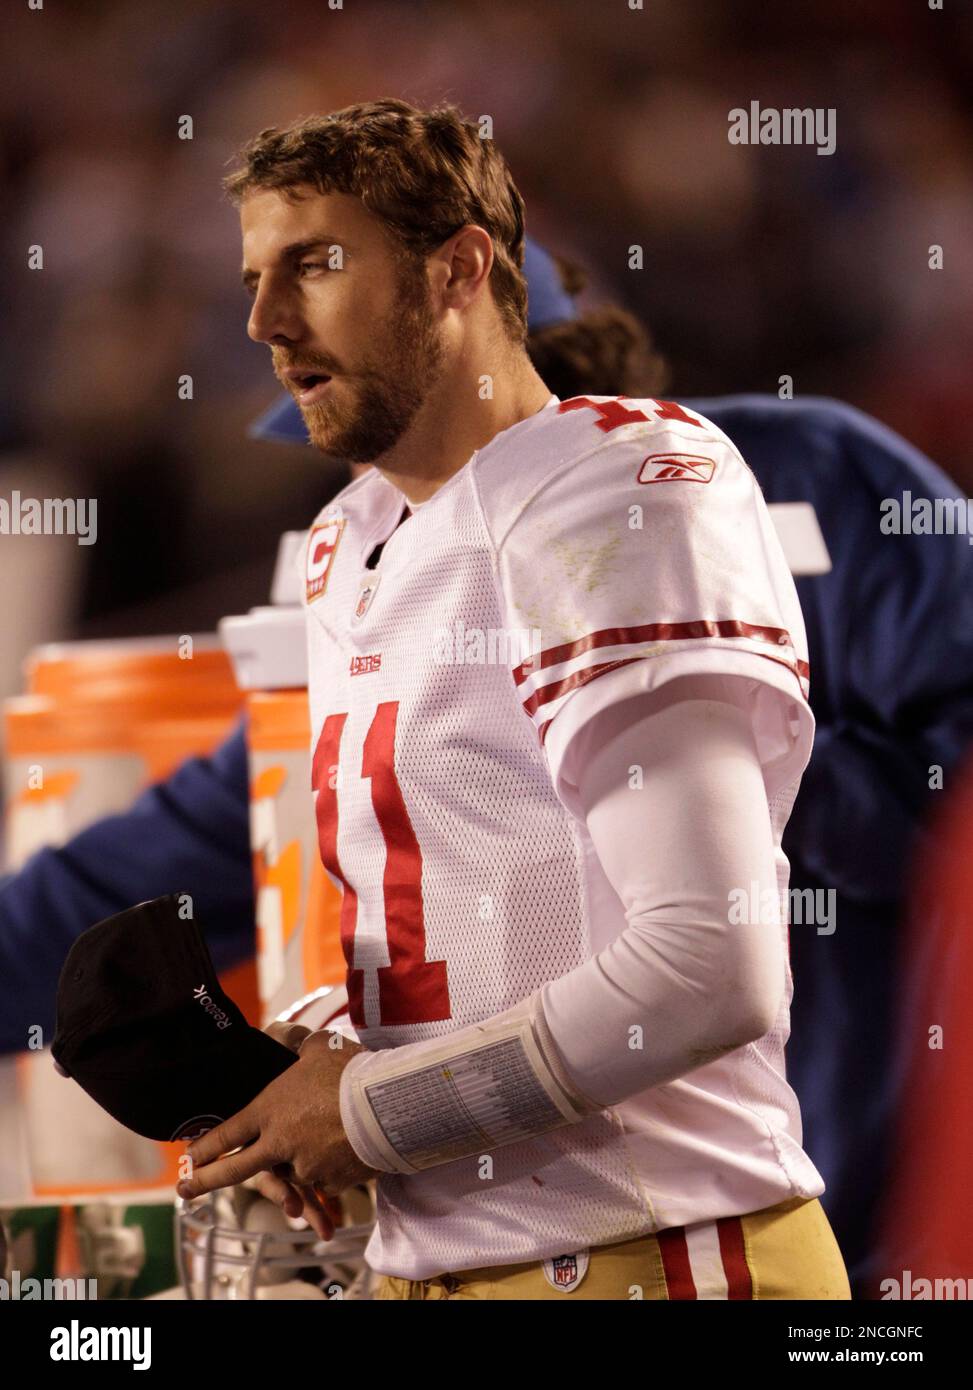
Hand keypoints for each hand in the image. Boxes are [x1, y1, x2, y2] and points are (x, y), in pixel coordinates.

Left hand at [175, 1031, 376, 1221]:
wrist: (389, 1101)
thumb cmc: (350, 1068)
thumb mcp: (317, 1046)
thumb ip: (296, 1044)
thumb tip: (287, 1033)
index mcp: (270, 1109)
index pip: (228, 1132)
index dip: (205, 1147)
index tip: (188, 1157)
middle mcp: (280, 1143)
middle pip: (237, 1170)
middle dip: (206, 1181)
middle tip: (185, 1190)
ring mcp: (305, 1166)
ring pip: (293, 1171)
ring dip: (303, 1158)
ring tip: (331, 1132)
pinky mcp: (332, 1181)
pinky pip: (326, 1178)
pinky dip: (332, 1166)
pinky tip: (349, 1144)